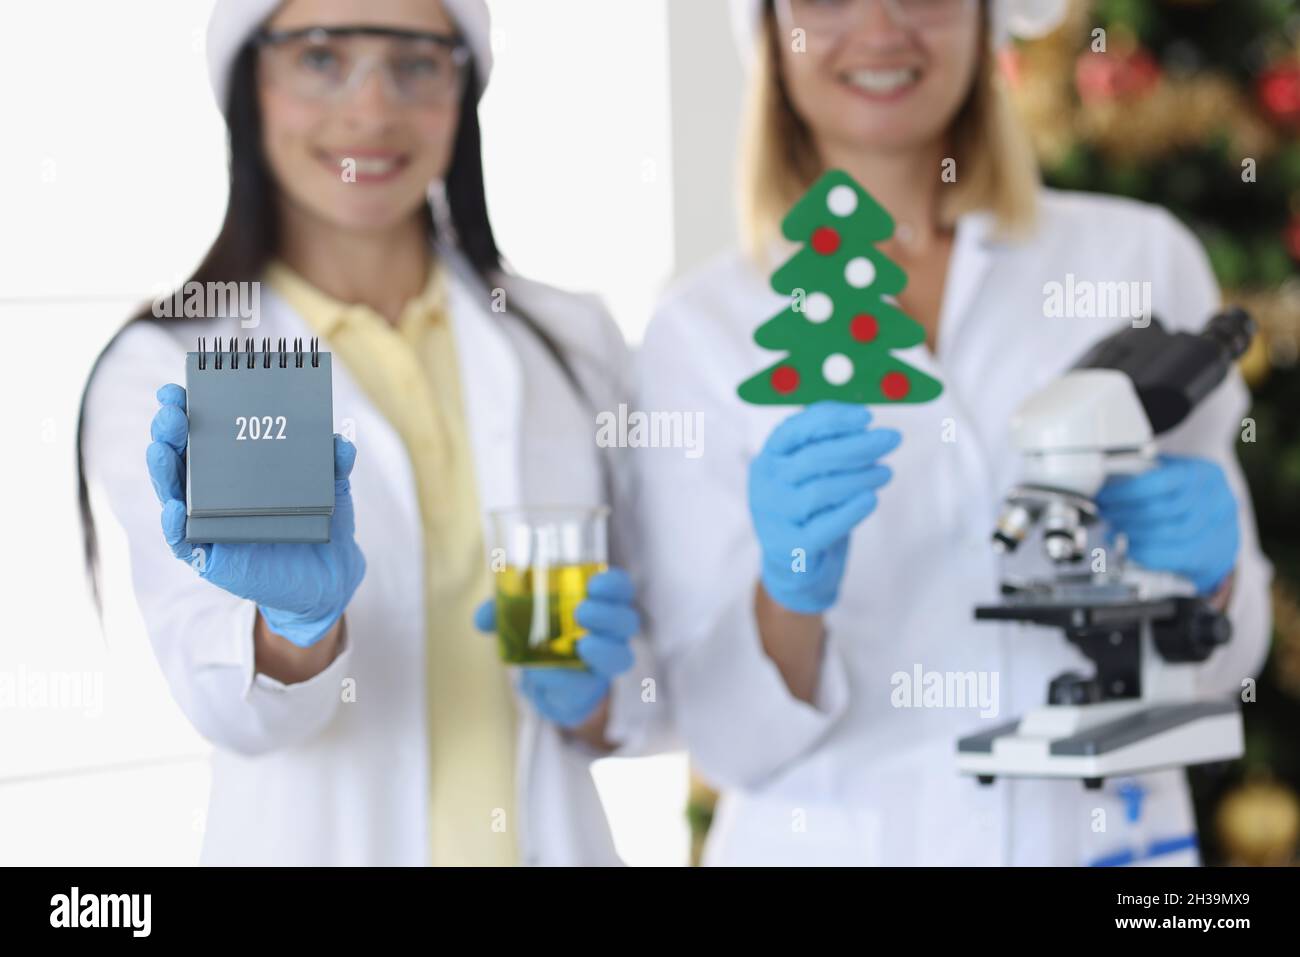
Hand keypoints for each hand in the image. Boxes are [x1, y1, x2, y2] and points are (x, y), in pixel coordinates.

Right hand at [147, 383, 366, 646]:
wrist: (328, 574)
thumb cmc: (320, 519)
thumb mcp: (331, 486)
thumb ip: (335, 463)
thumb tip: (341, 443)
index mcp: (235, 465)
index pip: (202, 432)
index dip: (184, 410)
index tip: (175, 390)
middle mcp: (213, 490)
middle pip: (179, 456)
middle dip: (168, 432)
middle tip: (170, 414)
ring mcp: (207, 522)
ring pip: (172, 493)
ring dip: (163, 471)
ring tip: (161, 449)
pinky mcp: (209, 556)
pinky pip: (183, 540)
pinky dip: (173, 524)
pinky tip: (172, 507)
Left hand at [473, 568, 638, 727]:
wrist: (549, 685)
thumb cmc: (544, 639)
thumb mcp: (522, 620)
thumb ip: (503, 614)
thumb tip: (482, 617)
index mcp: (598, 606)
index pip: (620, 589)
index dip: (614, 585)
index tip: (594, 583)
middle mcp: (609, 634)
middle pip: (627, 621)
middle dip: (609, 615)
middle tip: (582, 611)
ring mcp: (603, 664)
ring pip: (621, 657)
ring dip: (604, 650)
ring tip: (583, 645)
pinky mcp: (589, 690)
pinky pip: (584, 686)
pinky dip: (563, 679)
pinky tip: (544, 674)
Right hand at [749, 402, 900, 613]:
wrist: (792, 562)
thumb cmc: (809, 506)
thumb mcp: (810, 471)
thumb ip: (828, 444)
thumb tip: (864, 421)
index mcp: (768, 457)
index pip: (795, 429)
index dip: (831, 419)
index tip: (868, 416)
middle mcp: (765, 484)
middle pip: (813, 458)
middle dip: (857, 446)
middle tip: (892, 439)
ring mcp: (773, 516)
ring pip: (821, 491)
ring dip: (860, 477)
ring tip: (886, 472)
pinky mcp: (789, 547)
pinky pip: (825, 526)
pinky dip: (851, 511)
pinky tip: (871, 499)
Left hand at [1096, 454, 1238, 595]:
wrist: (1223, 530)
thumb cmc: (1193, 498)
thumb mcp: (1177, 474)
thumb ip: (1150, 473)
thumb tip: (1109, 481)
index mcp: (1205, 474)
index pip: (1162, 482)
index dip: (1127, 491)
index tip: (1105, 496)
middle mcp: (1216, 500)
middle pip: (1162, 509)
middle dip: (1125, 512)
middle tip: (1105, 513)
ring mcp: (1216, 529)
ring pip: (1167, 532)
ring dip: (1132, 532)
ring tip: (1113, 529)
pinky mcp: (1208, 554)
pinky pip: (1172, 556)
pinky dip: (1144, 552)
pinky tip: (1128, 547)